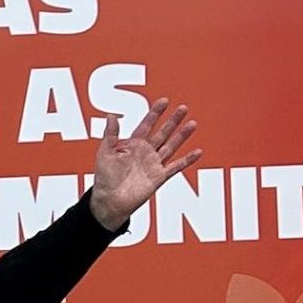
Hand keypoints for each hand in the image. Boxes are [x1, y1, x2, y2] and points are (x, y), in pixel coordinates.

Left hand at [86, 98, 205, 228]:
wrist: (110, 201)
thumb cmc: (104, 178)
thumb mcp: (105, 153)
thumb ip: (110, 135)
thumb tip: (111, 116)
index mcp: (133, 144)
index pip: (146, 125)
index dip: (155, 113)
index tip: (165, 101)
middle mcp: (145, 152)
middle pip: (162, 133)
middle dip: (173, 121)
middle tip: (183, 108)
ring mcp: (153, 164)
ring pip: (171, 146)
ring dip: (182, 136)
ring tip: (192, 123)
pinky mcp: (159, 177)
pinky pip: (176, 167)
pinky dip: (187, 160)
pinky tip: (198, 152)